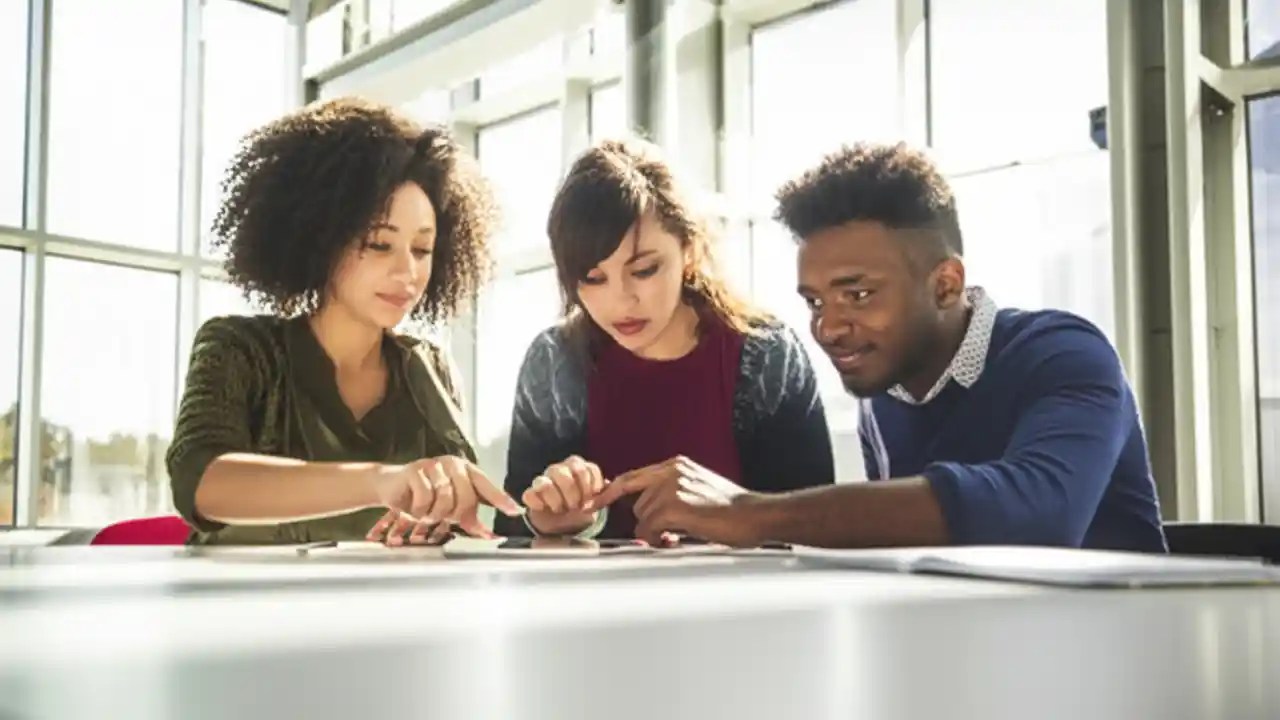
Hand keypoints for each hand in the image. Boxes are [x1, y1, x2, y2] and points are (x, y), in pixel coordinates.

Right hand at [367, 456, 521, 545]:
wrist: (391, 487)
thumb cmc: (423, 495)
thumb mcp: (449, 507)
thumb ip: (470, 518)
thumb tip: (489, 536)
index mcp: (466, 470)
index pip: (486, 485)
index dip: (500, 499)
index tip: (514, 511)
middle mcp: (453, 464)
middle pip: (466, 497)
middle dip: (455, 514)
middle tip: (443, 516)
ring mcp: (434, 465)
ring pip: (445, 500)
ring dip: (434, 514)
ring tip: (426, 512)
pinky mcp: (415, 470)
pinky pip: (424, 499)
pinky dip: (419, 510)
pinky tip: (414, 508)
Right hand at [522, 455, 604, 535]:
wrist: (561, 522)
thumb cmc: (580, 506)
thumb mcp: (594, 499)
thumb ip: (602, 492)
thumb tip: (608, 485)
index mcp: (577, 466)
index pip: (587, 469)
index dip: (591, 487)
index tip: (591, 499)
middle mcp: (559, 469)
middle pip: (566, 474)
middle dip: (574, 495)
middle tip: (576, 506)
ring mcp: (542, 479)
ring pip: (545, 484)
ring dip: (557, 501)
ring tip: (562, 509)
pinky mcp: (530, 493)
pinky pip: (531, 495)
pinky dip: (540, 505)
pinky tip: (547, 509)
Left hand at [593, 456, 760, 546]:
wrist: (755, 515)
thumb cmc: (733, 511)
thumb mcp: (698, 492)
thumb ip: (672, 498)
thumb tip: (651, 520)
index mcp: (676, 466)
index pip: (632, 477)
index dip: (611, 492)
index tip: (595, 503)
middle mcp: (671, 471)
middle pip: (637, 502)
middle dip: (648, 522)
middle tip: (669, 535)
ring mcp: (672, 486)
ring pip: (642, 517)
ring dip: (656, 532)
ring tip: (680, 536)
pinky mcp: (674, 504)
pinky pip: (649, 528)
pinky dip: (658, 539)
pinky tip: (677, 540)